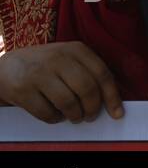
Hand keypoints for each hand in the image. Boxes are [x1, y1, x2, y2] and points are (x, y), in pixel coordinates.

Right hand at [0, 41, 123, 122]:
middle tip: (90, 116)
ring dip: (75, 115)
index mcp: (76, 49)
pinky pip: (47, 112)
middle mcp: (58, 58)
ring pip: (68, 102)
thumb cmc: (46, 65)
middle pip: (87, 89)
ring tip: (75, 117)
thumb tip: (111, 100)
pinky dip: (55, 119)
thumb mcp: (69, 58)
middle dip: (93, 108)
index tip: (117, 113)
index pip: (102, 73)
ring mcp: (39, 73)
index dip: (112, 96)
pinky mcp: (23, 90)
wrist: (7, 66)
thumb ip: (89, 72)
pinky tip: (56, 115)